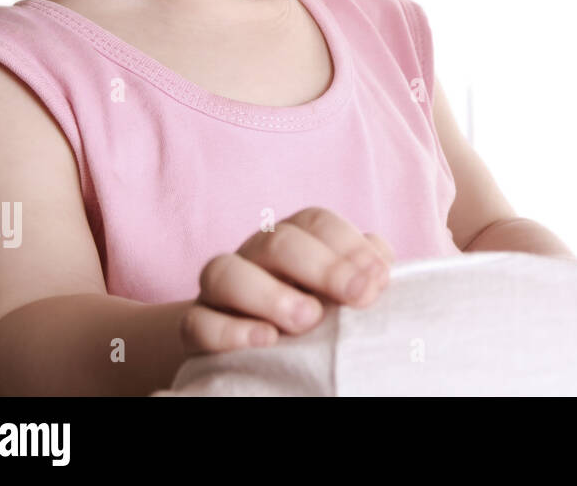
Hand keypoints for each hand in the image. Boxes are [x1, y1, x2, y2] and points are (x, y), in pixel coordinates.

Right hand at [181, 207, 393, 354]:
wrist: (258, 353)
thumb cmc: (316, 314)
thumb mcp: (342, 292)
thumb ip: (364, 273)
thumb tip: (381, 266)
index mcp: (293, 238)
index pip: (316, 222)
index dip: (349, 246)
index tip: (379, 279)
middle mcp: (254, 255)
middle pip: (278, 241)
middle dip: (323, 267)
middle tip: (357, 298)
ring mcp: (218, 290)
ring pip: (224, 272)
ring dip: (270, 294)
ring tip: (308, 320)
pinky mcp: (194, 326)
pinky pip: (195, 321)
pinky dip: (229, 331)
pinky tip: (265, 341)